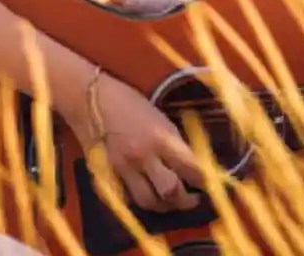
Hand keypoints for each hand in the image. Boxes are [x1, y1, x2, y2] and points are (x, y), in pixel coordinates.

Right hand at [65, 72, 206, 211]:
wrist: (89, 98)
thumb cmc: (128, 101)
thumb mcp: (159, 117)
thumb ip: (174, 142)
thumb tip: (192, 163)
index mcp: (161, 137)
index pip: (191, 168)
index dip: (207, 180)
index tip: (214, 184)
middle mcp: (143, 157)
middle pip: (171, 191)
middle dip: (187, 200)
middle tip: (194, 198)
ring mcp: (123, 169)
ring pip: (148, 202)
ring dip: (164, 206)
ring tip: (171, 201)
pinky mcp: (106, 175)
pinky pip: (126, 199)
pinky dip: (139, 201)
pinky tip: (147, 196)